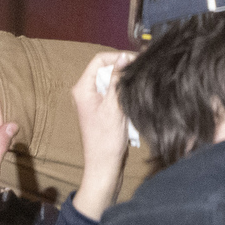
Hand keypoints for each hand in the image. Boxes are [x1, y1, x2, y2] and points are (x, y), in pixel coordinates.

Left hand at [70, 51, 134, 220]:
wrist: (104, 168)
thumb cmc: (106, 141)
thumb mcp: (114, 108)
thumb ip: (117, 81)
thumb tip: (123, 57)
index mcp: (83, 88)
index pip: (100, 60)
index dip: (118, 57)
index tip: (136, 61)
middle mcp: (86, 92)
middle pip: (106, 69)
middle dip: (124, 69)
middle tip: (142, 71)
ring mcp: (94, 101)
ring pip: (112, 81)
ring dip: (125, 82)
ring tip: (140, 84)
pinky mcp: (103, 109)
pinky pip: (114, 93)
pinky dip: (125, 93)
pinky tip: (135, 97)